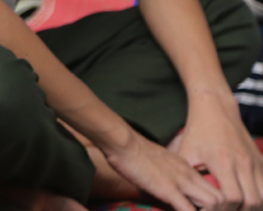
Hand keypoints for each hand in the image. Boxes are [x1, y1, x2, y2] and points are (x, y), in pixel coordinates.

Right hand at [102, 126, 224, 210]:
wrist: (123, 142)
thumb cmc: (133, 151)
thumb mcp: (159, 162)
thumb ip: (169, 174)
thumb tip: (167, 188)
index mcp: (188, 169)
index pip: (216, 189)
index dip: (217, 206)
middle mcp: (190, 175)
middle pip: (222, 197)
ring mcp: (180, 182)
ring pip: (214, 203)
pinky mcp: (168, 189)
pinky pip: (188, 210)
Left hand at [174, 90, 262, 210]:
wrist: (216, 108)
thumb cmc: (198, 131)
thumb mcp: (186, 151)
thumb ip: (185, 175)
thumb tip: (179, 194)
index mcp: (223, 163)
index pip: (233, 198)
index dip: (224, 210)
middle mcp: (243, 164)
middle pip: (253, 202)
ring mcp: (255, 163)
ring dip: (253, 207)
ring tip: (237, 209)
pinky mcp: (261, 161)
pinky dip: (260, 197)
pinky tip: (247, 201)